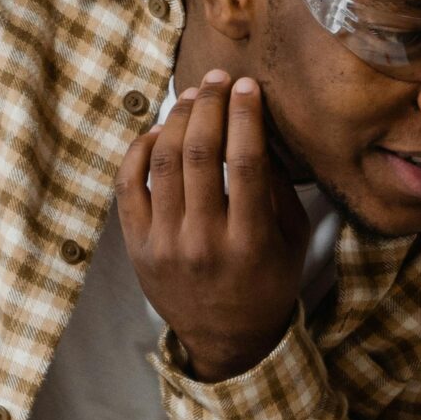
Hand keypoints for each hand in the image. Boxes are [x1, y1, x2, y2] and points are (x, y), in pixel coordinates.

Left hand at [118, 70, 311, 381]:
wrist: (227, 340)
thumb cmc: (267, 284)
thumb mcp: (291, 240)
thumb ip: (276, 189)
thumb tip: (256, 131)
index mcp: (249, 241)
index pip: (244, 162)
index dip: (245, 115)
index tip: (247, 86)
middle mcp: (203, 242)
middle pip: (199, 153)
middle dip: (209, 105)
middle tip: (217, 79)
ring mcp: (165, 245)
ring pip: (163, 162)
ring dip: (176, 119)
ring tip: (190, 97)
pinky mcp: (137, 247)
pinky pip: (129, 186)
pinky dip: (139, 151)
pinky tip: (156, 132)